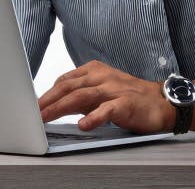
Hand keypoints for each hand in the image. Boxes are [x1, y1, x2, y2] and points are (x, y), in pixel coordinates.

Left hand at [38, 60, 175, 133]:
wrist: (161, 101)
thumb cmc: (129, 96)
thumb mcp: (101, 90)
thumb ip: (81, 95)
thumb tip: (56, 104)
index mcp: (94, 70)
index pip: (64, 80)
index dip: (47, 93)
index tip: (33, 104)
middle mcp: (102, 77)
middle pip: (68, 86)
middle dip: (48, 100)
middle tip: (33, 112)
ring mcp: (114, 89)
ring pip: (82, 96)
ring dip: (61, 107)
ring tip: (46, 117)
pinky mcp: (126, 104)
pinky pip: (107, 110)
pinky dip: (93, 117)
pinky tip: (82, 125)